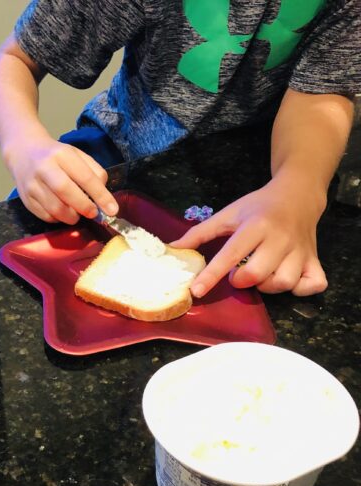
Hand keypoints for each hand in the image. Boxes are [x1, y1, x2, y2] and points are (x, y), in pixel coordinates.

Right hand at [4, 135, 118, 223]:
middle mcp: (44, 168)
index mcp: (62, 154)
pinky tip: (62, 212)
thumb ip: (94, 172)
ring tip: (77, 214)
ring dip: (72, 217)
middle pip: (66, 192)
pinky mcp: (26, 199)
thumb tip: (104, 197)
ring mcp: (32, 185)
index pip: (85, 177)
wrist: (23, 152)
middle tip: (93, 213)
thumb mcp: (77, 155)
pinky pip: (46, 216)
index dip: (101, 196)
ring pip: (55, 209)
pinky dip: (59, 219)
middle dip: (84, 207)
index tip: (112, 209)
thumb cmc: (56, 155)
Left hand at [170, 179, 327, 297]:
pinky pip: (313, 284)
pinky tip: (288, 281)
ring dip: (267, 286)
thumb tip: (172, 248)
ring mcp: (300, 251)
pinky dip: (300, 289)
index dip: (212, 275)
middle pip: (258, 274)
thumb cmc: (258, 207)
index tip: (196, 290)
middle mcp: (279, 239)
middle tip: (238, 273)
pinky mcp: (315, 260)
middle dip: (241, 280)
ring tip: (261, 275)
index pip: (230, 255)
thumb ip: (200, 233)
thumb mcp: (228, 214)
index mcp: (255, 226)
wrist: (298, 194)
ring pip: (284, 282)